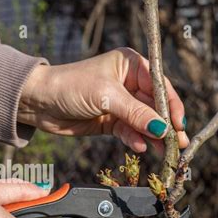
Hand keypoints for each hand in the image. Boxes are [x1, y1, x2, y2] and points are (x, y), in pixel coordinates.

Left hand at [18, 47, 188, 153]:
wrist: (38, 102)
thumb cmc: (70, 86)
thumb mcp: (106, 97)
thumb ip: (136, 113)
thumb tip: (162, 129)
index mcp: (131, 65)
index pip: (160, 86)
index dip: (171, 105)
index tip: (178, 124)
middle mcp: (129, 82)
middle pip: (155, 106)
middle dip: (165, 125)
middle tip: (178, 144)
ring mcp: (120, 103)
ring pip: (144, 122)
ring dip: (154, 136)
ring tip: (165, 152)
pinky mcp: (110, 121)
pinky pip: (130, 131)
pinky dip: (135, 139)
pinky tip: (141, 147)